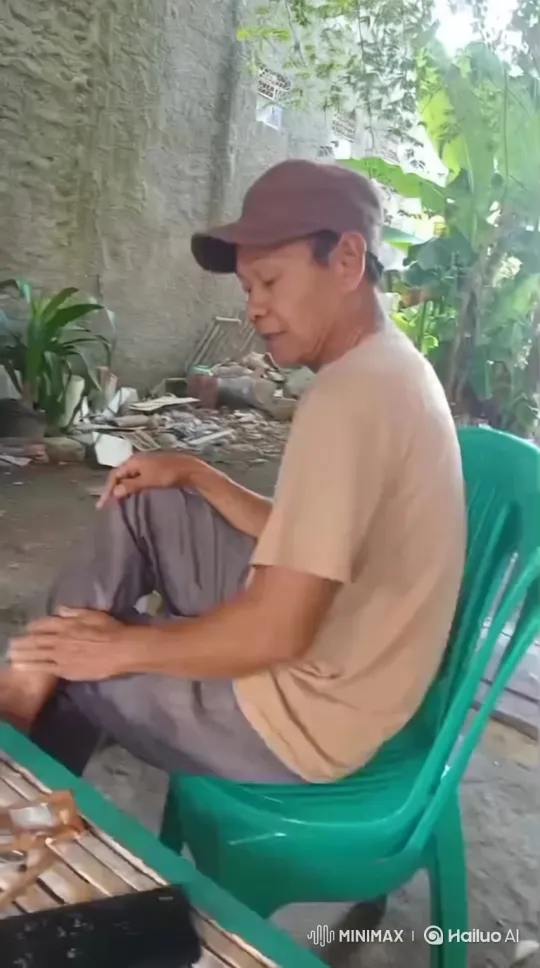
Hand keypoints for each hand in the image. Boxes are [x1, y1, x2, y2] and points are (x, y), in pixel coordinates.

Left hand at [8, 608, 150, 681]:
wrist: (121, 650)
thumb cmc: (111, 630)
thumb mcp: (93, 614)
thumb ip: (74, 612)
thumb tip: (59, 610)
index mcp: (67, 624)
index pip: (44, 624)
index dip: (34, 626)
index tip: (28, 628)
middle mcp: (60, 638)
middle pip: (36, 640)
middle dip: (22, 641)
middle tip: (12, 644)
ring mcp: (60, 655)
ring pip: (36, 654)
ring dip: (22, 654)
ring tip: (10, 655)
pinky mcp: (65, 669)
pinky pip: (44, 668)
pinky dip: (31, 666)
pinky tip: (20, 667)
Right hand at [97, 452, 199, 506]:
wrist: (190, 470)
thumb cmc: (168, 474)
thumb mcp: (148, 481)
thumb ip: (130, 486)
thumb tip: (114, 492)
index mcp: (134, 460)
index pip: (114, 474)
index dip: (107, 489)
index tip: (102, 504)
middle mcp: (138, 460)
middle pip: (120, 474)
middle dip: (113, 488)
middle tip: (108, 504)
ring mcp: (147, 464)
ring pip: (129, 476)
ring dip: (122, 488)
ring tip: (118, 501)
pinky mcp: (155, 469)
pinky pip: (138, 478)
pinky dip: (132, 486)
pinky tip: (133, 495)